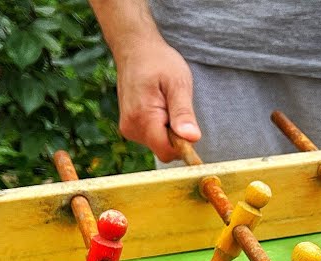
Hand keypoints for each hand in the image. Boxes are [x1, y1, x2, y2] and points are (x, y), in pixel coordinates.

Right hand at [114, 41, 200, 161]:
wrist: (135, 49)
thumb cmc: (159, 62)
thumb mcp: (178, 83)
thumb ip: (183, 113)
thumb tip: (192, 138)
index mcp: (143, 119)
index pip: (168, 151)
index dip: (184, 145)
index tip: (190, 126)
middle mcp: (131, 128)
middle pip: (164, 150)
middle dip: (176, 135)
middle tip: (175, 105)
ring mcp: (128, 128)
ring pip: (159, 144)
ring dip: (169, 129)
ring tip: (165, 101)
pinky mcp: (129, 126)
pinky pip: (153, 137)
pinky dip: (161, 126)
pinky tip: (159, 105)